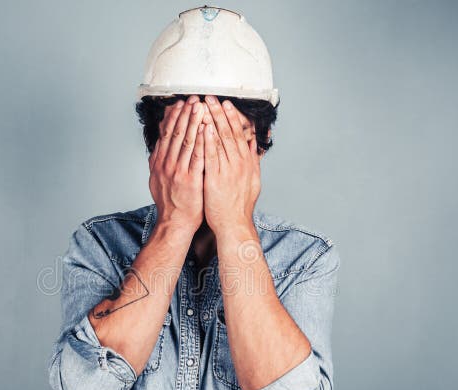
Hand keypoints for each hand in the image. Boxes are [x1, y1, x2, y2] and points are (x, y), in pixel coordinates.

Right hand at [148, 95, 206, 234]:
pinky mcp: (191, 180)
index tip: (181, 103)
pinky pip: (198, 156)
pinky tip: (207, 129)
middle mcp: (167, 164)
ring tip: (201, 107)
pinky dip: (202, 141)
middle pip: (177, 133)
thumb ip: (160, 158)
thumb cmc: (171, 201)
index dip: (174, 117)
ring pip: (187, 141)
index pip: (166, 134)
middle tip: (193, 98)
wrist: (175, 223)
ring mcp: (178, 172)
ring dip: (194, 122)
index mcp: (159, 162)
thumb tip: (160, 141)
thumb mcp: (158, 177)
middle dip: (185, 114)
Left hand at [201, 94, 260, 234]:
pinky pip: (211, 154)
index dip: (233, 118)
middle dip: (221, 113)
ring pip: (220, 139)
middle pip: (230, 132)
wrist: (234, 225)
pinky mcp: (216, 178)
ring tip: (206, 105)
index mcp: (247, 163)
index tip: (227, 104)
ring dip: (213, 120)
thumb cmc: (238, 206)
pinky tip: (203, 126)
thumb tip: (253, 146)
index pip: (240, 135)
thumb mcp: (252, 181)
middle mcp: (239, 163)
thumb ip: (252, 162)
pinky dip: (208, 139)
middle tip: (213, 97)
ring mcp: (228, 170)